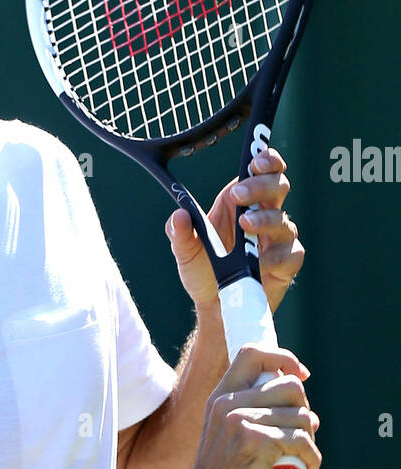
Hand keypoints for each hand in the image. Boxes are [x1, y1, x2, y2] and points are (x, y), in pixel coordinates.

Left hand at [166, 146, 303, 312]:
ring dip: (265, 220)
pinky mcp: (287, 262)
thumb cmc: (204, 272)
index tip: (255, 161)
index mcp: (239, 202)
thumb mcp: (184, 252)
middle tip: (240, 195)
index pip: (261, 170)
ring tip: (245, 225)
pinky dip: (275, 257)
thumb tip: (179, 216)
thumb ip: (179, 233)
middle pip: (278, 186)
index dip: (265, 160)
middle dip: (262, 185)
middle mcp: (262, 213)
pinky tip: (260, 263)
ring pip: (283, 219)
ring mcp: (277, 238)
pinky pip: (290, 253)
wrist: (215, 308)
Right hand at [176, 345, 320, 468]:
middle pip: (291, 386)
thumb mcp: (229, 438)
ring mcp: (240, 421)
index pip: (253, 353)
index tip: (300, 375)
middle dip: (305, 411)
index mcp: (220, 397)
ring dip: (311, 440)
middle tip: (299, 437)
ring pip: (302, 416)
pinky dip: (313, 460)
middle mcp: (228, 404)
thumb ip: (252, 416)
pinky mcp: (256, 443)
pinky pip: (303, 441)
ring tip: (301, 459)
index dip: (283, 358)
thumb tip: (305, 406)